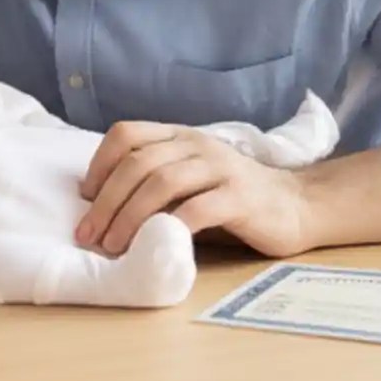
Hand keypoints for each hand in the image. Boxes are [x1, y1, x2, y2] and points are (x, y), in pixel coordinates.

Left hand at [76, 122, 313, 258]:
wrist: (296, 206)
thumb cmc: (231, 198)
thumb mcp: (189, 179)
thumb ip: (154, 183)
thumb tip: (98, 209)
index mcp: (179, 136)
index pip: (127, 133)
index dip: (99, 164)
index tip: (84, 198)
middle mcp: (197, 145)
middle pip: (138, 163)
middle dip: (106, 201)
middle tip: (88, 235)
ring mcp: (221, 168)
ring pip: (162, 183)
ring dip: (129, 216)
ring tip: (112, 246)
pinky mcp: (241, 197)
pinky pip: (197, 208)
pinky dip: (169, 227)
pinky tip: (155, 245)